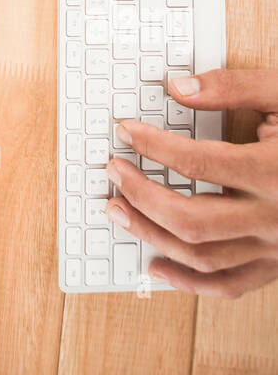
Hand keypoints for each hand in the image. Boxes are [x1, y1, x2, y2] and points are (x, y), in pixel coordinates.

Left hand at [105, 69, 277, 296]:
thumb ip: (233, 87)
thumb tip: (178, 88)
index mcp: (274, 171)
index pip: (195, 162)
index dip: (151, 145)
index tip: (125, 131)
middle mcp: (275, 217)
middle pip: (190, 218)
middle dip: (140, 193)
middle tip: (113, 169)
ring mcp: (277, 247)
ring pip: (202, 257)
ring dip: (151, 235)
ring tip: (117, 209)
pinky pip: (229, 287)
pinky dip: (188, 283)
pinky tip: (156, 265)